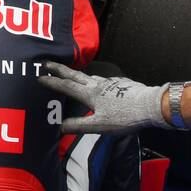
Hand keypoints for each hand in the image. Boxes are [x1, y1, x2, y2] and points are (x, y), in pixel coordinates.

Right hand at [38, 62, 173, 133]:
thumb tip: (60, 127)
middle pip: (75, 75)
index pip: (66, 86)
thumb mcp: (100, 126)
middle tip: (47, 63)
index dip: (52, 82)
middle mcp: (98, 84)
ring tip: (71, 74)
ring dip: (77, 74)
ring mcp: (111, 82)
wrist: (150, 106)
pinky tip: (99, 85)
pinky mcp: (121, 83)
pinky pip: (103, 80)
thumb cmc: (125, 117)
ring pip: (89, 76)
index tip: (39, 77)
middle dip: (59, 69)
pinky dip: (95, 80)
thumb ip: (79, 126)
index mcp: (90, 94)